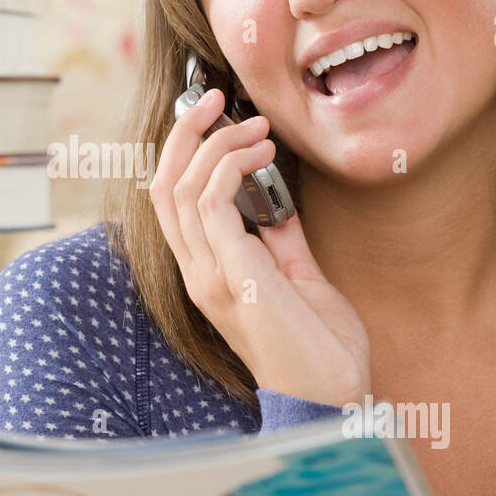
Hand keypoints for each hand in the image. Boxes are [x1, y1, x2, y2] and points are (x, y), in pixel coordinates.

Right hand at [148, 86, 370, 406]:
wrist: (333, 397)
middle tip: (217, 98)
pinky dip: (231, 168)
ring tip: (257, 127)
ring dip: (216, 144)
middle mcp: (197, 272)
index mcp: (207, 272)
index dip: (184, 151)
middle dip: (185, 133)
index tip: (219, 118)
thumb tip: (276, 201)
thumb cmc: (319, 349)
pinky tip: (262, 155)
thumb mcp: (298, 279)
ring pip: (181, 188)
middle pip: (162, 185)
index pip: (171, 200)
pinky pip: (210, 204)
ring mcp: (209, 275)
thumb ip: (280, 240)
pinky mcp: (232, 275)